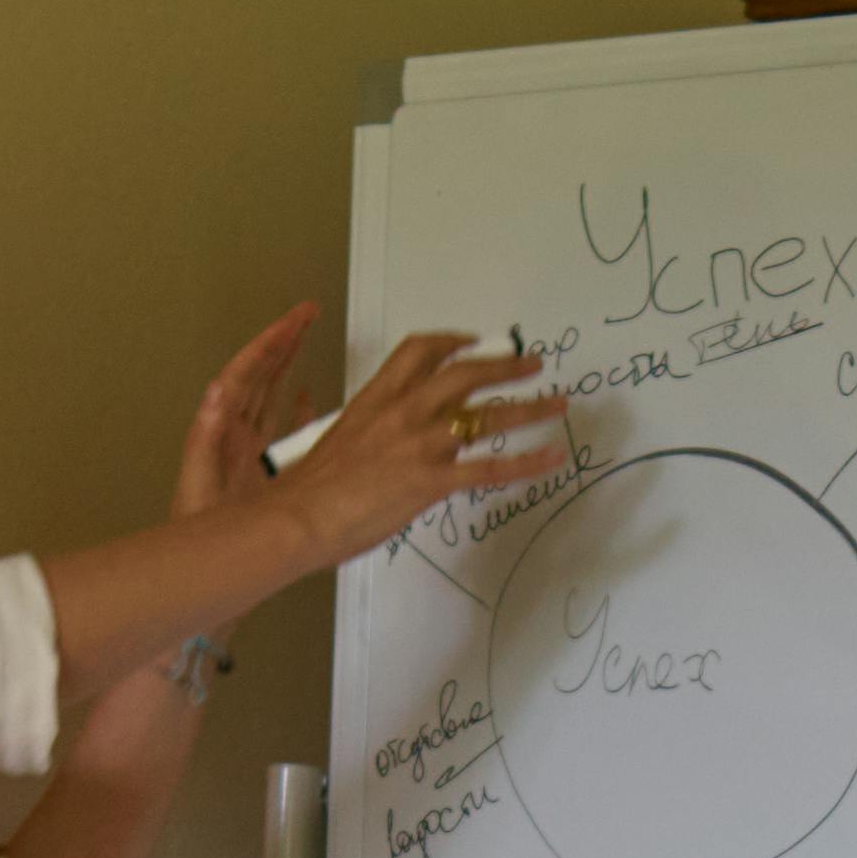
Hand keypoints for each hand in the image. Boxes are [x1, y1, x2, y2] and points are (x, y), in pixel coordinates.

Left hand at [168, 305, 314, 523]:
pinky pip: (281, 428)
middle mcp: (234, 434)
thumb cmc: (199, 532)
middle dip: (283, 341)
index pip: (247, 374)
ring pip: (271, 394)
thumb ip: (205, 437)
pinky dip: (295, 407)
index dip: (271, 343)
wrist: (205, 569)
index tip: (295, 320)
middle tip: (306, 314)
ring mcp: (247, 450)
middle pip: (261, 375)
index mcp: (222, 431)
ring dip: (288, 364)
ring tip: (305, 337)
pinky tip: (307, 395)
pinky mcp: (261, 470)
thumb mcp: (198, 484)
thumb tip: (216, 392)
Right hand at [284, 321, 568, 561]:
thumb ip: (370, 432)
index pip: (420, 350)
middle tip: (533, 363)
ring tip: (558, 404)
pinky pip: (491, 468)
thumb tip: (383, 442)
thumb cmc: (310, 487)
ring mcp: (420, 444)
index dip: (452, 342)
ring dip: (529, 408)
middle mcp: (404, 411)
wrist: (298, 515)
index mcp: (377, 397)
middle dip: (505, 365)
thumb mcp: (340, 440)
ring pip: (486, 417)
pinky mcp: (432, 480)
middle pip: (465, 373)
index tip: (473, 342)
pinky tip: (552, 458)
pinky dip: (527, 463)